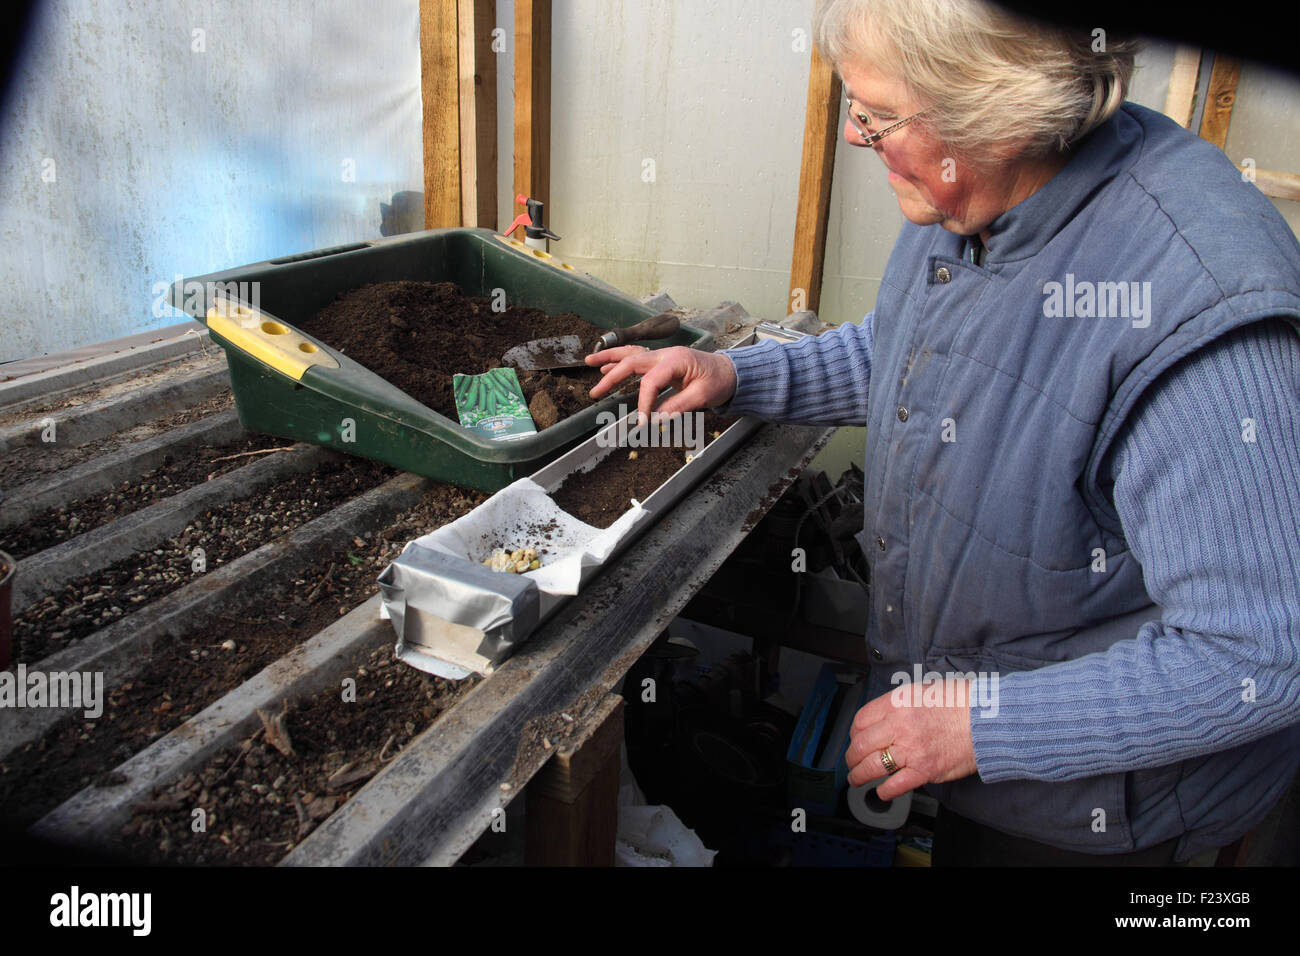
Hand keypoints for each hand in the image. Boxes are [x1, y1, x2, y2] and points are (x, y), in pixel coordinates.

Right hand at [585, 345, 737, 424]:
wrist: (730, 371)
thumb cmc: (719, 381)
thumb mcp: (704, 396)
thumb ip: (679, 406)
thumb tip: (657, 418)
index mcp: (676, 360)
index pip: (651, 381)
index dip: (643, 402)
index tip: (642, 421)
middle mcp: (666, 354)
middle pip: (632, 361)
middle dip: (612, 376)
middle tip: (595, 392)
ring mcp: (663, 355)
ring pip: (631, 353)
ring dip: (609, 358)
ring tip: (589, 361)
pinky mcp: (662, 360)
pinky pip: (637, 357)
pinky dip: (620, 360)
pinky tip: (607, 366)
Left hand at [844, 679, 978, 801]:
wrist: (987, 719)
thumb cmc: (962, 702)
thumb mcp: (924, 690)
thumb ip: (901, 703)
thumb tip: (887, 716)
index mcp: (897, 702)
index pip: (861, 720)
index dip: (854, 733)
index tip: (856, 739)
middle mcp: (899, 725)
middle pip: (860, 745)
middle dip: (851, 757)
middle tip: (851, 762)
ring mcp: (911, 749)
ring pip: (872, 766)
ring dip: (859, 775)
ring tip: (857, 779)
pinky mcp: (924, 770)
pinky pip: (895, 785)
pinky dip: (884, 791)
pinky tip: (882, 791)